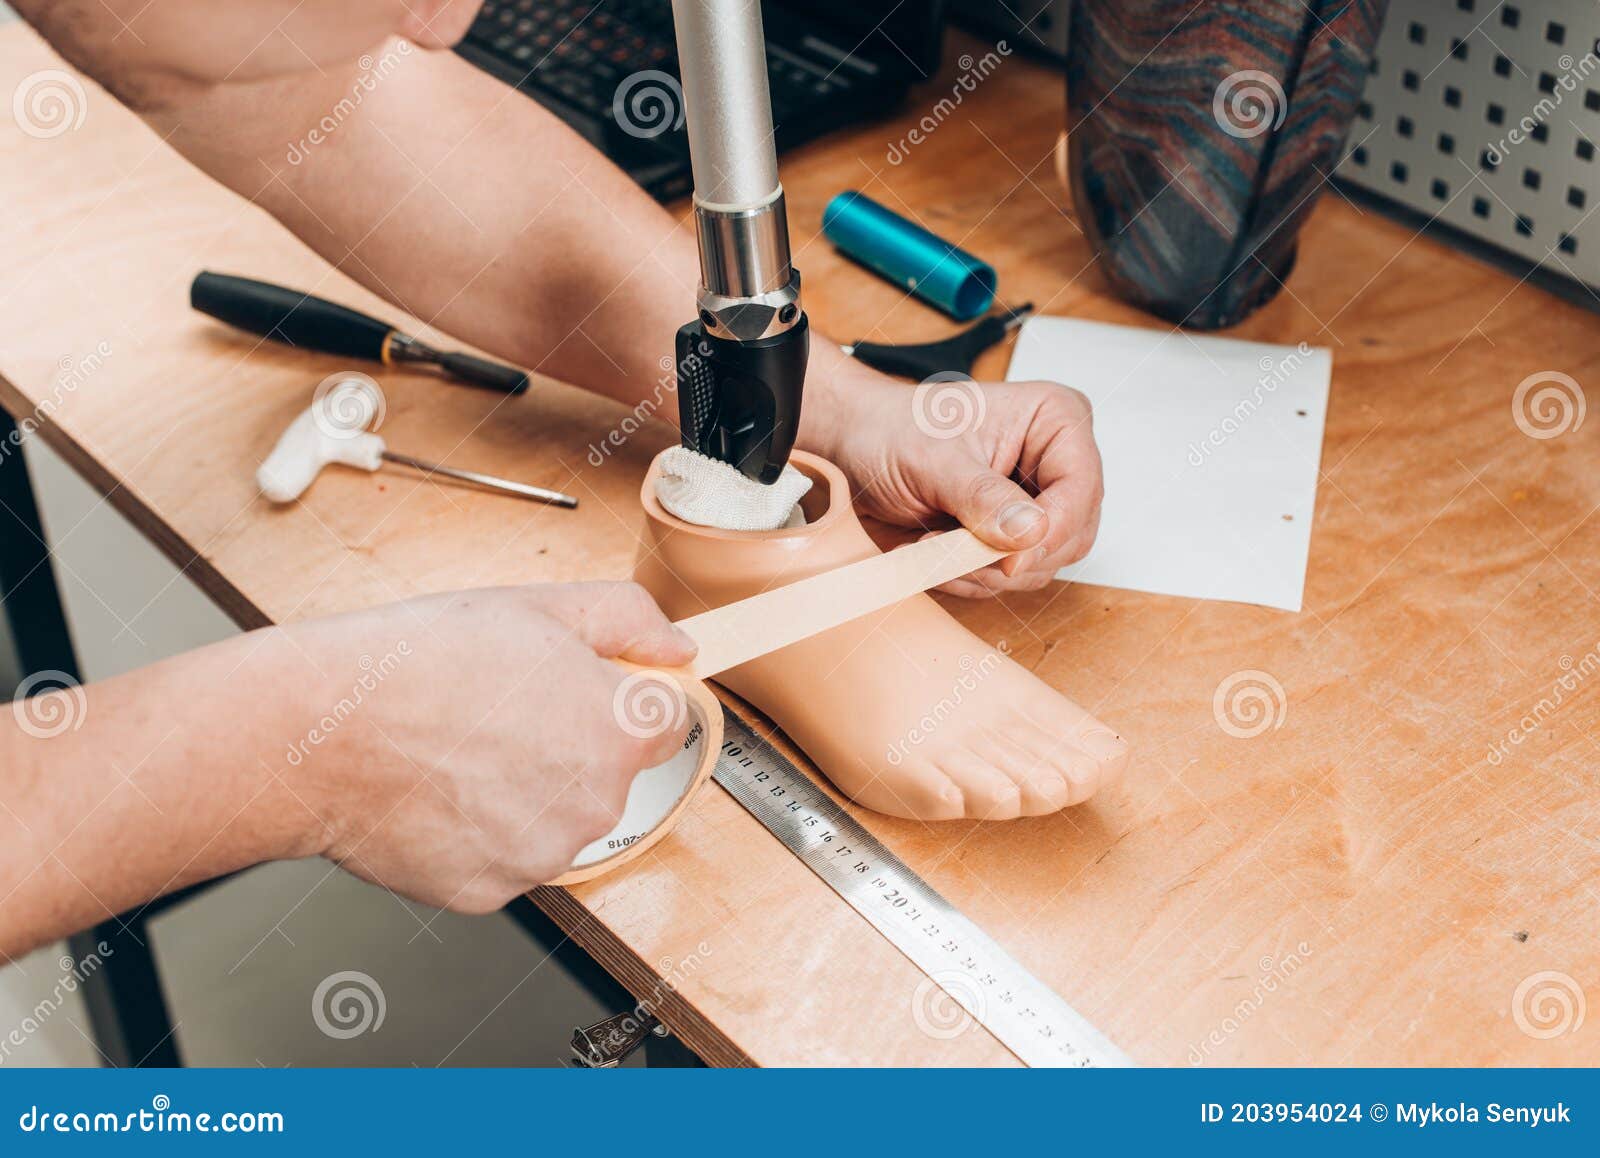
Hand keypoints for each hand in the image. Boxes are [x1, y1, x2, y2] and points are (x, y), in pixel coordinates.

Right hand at [279, 581, 695, 911]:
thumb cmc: (416, 665)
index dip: (622, 698)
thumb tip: (677, 646)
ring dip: (526, 790)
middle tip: (499, 709)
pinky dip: (480, 830)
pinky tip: (439, 790)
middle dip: (571, 744)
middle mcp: (595, 804)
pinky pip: (505, 856)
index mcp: (620, 730)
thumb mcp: (538, 607)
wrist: (317, 731)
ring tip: (460, 748)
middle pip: (610, 774)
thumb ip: (629, 621)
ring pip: (556, 818)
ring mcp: (543, 855)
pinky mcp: (492, 892)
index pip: (668, 723)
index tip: (581, 691)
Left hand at [802, 353, 1104, 596]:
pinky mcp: (1011, 536)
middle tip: (950, 551)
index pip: (1081, 488)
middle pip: (1070, 535)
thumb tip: (1029, 532)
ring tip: (930, 546)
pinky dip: (970, 577)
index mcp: (1055, 420)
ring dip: (983, 571)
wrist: (855, 446)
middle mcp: (1056, 463)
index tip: (1009, 560)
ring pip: (1040, 564)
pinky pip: (1009, 577)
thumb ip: (983, 497)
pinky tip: (932, 555)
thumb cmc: (892, 429)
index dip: (1051, 531)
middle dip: (1009, 556)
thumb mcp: (934, 459)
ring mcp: (1036, 503)